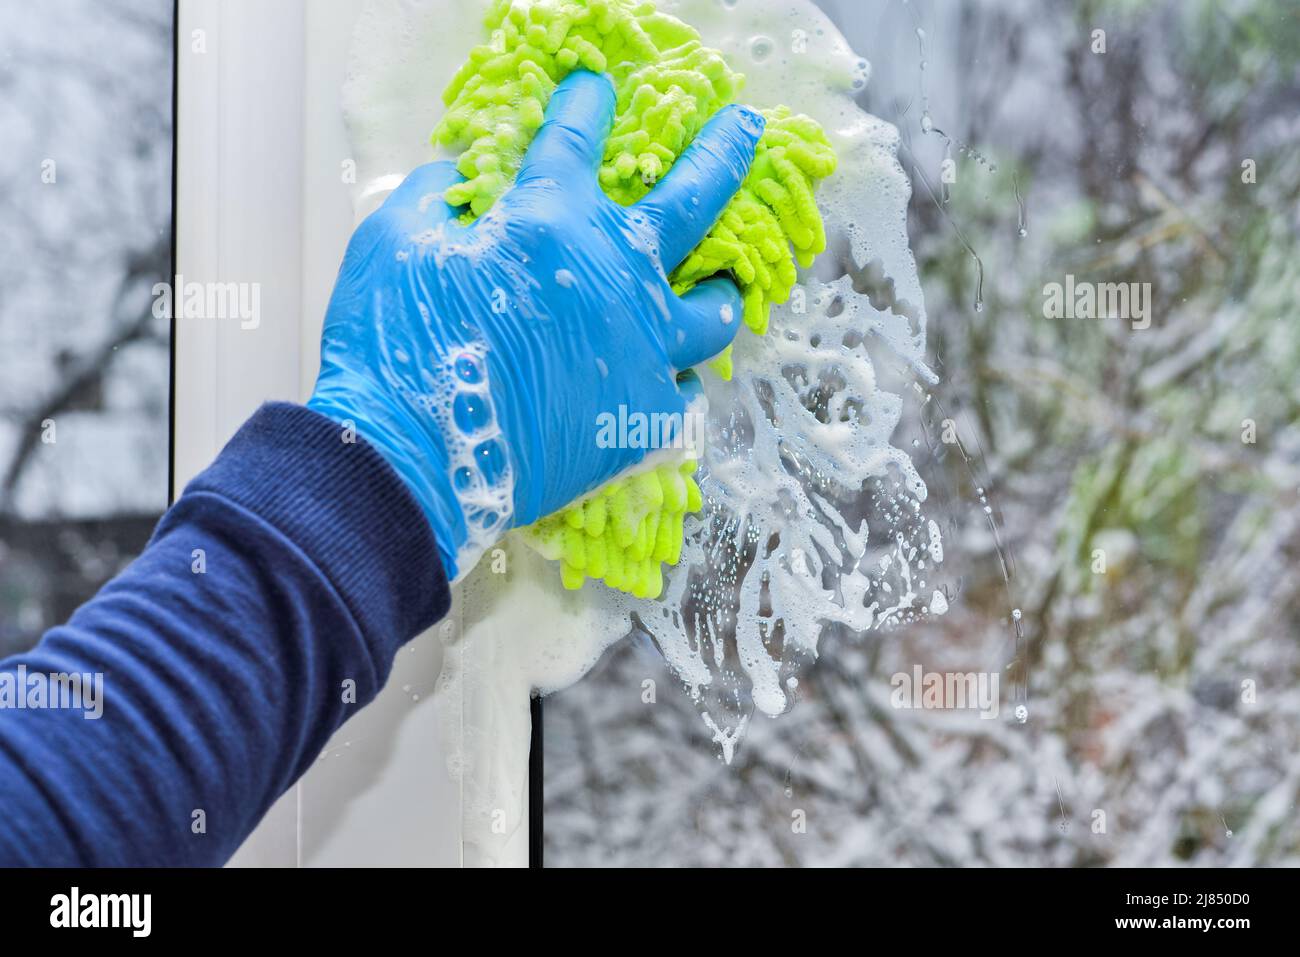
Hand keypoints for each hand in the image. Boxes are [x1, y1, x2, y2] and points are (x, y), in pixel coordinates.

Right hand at [308, 71, 762, 579]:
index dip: (586, 104)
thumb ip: (435, 196)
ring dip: (718, 294)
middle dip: (724, 151)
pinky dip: (673, 386)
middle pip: (697, 195)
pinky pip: (684, 397)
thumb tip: (458, 183)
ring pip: (714, 312)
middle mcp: (618, 273)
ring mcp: (643, 348)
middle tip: (744, 129)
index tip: (594, 91)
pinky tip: (661, 383)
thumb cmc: (395, 342)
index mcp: (555, 218)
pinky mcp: (646, 419)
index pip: (580, 135)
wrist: (410, 455)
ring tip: (718, 290)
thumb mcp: (393, 241)